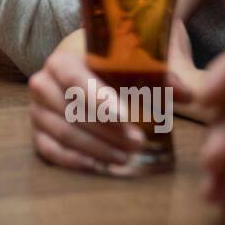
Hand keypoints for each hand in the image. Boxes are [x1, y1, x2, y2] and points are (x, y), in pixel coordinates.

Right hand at [28, 25, 196, 171]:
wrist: (88, 65)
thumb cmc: (114, 63)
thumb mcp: (138, 60)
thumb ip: (161, 73)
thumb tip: (186, 94)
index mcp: (62, 59)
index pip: (75, 78)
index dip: (98, 98)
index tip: (124, 116)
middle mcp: (42, 83)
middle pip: (72, 111)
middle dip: (107, 131)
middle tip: (138, 141)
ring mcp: (37, 111)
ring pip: (65, 133)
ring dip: (98, 148)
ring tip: (128, 156)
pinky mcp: (38, 133)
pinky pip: (52, 151)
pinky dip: (77, 160)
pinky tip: (102, 165)